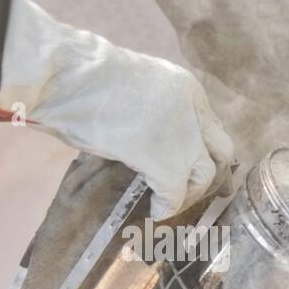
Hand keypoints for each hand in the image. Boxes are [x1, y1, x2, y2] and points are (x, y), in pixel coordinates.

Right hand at [0, 0, 233, 217]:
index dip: (204, 149)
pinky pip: (176, 194)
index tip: (196, 164)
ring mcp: (185, 139)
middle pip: (222, 151)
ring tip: (173, 202)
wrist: (67, 77)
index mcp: (187, 89)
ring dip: (191, 192)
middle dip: (213, 173)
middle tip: (198, 190)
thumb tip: (148, 141)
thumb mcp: (134, 89)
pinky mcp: (167, 163)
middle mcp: (194, 111)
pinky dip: (168, 206)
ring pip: (205, 175)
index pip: (211, 126)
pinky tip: (157, 212)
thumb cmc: (82, 80)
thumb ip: (154, 113)